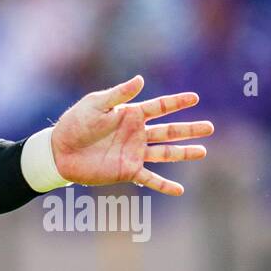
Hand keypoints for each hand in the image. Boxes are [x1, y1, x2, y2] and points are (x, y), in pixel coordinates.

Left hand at [50, 75, 213, 195]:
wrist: (59, 151)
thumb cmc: (75, 123)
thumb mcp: (95, 105)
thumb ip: (119, 95)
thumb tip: (141, 80)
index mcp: (130, 114)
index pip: (159, 107)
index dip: (177, 103)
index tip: (195, 98)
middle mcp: (136, 134)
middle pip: (169, 131)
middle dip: (189, 129)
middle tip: (210, 127)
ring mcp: (134, 153)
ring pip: (165, 153)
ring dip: (184, 153)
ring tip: (203, 151)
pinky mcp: (127, 171)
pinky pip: (150, 178)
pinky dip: (165, 185)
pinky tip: (180, 190)